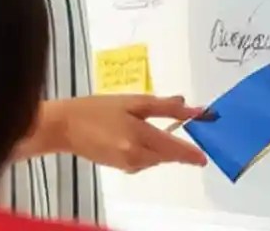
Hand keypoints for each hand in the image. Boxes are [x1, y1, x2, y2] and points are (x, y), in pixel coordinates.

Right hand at [49, 95, 208, 172]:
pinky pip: (143, 160)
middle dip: (176, 146)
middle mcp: (137, 157)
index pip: (174, 150)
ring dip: (159, 146)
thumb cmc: (98, 108)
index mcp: (140, 139)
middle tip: (180, 127)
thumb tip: (191, 108)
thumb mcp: (132, 102)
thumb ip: (164, 107)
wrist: (65, 126)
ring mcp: (128, 165)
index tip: (204, 158)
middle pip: (167, 156)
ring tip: (145, 124)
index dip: (191, 154)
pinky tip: (133, 135)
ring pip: (156, 158)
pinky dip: (146, 150)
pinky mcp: (121, 168)